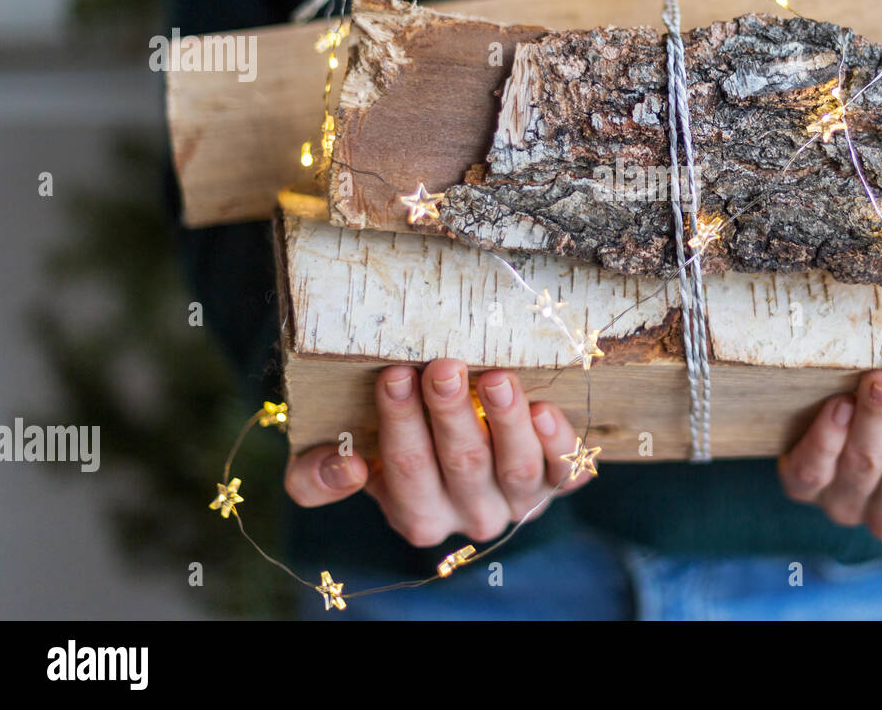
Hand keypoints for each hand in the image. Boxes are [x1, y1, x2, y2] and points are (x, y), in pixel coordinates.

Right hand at [284, 358, 590, 545]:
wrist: (464, 450)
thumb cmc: (395, 448)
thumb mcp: (345, 462)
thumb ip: (316, 475)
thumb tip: (346, 468)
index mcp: (419, 515)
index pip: (406, 471)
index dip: (400, 423)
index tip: (395, 374)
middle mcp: (472, 515)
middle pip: (463, 464)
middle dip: (451, 413)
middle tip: (444, 367)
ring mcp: (521, 500)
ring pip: (516, 467)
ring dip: (506, 420)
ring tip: (497, 378)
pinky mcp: (559, 480)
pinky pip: (566, 470)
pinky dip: (558, 442)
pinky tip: (545, 409)